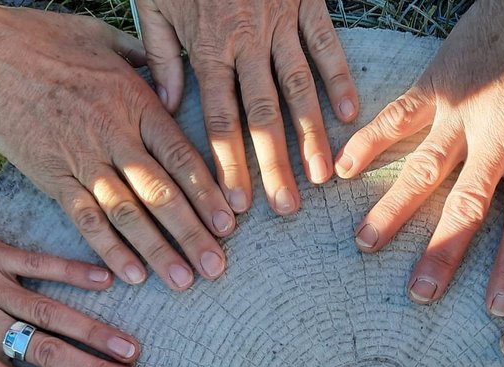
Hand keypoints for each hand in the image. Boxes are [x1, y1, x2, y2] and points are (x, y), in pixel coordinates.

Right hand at [0, 0, 234, 289]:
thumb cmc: (40, 37)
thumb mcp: (103, 37)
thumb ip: (144, 63)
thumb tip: (172, 82)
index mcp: (134, 101)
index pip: (182, 155)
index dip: (209, 192)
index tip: (230, 223)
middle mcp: (113, 134)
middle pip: (162, 192)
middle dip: (192, 233)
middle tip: (217, 267)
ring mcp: (82, 159)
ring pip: (129, 213)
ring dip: (158, 250)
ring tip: (183, 281)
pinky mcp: (51, 177)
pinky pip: (86, 220)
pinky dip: (109, 250)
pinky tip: (131, 275)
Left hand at [135, 0, 357, 214]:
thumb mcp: (154, 2)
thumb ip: (159, 55)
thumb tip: (163, 107)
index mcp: (207, 46)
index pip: (218, 118)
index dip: (229, 162)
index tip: (237, 202)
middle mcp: (246, 41)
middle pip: (262, 114)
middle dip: (275, 165)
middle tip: (287, 208)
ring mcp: (279, 22)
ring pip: (298, 87)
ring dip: (312, 134)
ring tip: (324, 175)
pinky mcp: (306, 2)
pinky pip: (326, 44)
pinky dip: (340, 78)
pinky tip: (349, 115)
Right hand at [336, 0, 503, 310]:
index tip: (496, 306)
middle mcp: (496, 134)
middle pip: (465, 207)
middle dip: (441, 254)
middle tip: (418, 295)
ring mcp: (460, 110)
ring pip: (422, 170)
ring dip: (392, 210)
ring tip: (365, 244)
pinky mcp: (437, 84)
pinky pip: (397, 117)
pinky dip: (368, 141)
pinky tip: (341, 168)